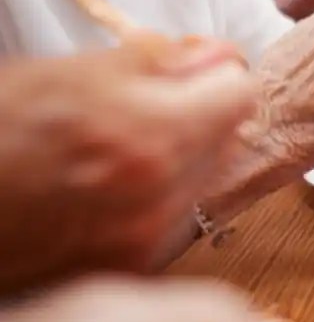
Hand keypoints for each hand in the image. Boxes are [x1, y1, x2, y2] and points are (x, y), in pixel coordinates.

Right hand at [0, 42, 255, 292]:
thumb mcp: (66, 73)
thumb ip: (157, 61)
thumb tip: (216, 54)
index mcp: (151, 137)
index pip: (239, 93)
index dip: (214, 74)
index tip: (192, 72)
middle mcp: (158, 196)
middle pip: (225, 137)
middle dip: (196, 115)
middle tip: (143, 106)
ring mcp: (144, 238)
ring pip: (200, 180)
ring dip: (175, 158)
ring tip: (112, 149)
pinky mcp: (126, 266)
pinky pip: (169, 218)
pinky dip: (151, 198)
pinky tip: (101, 187)